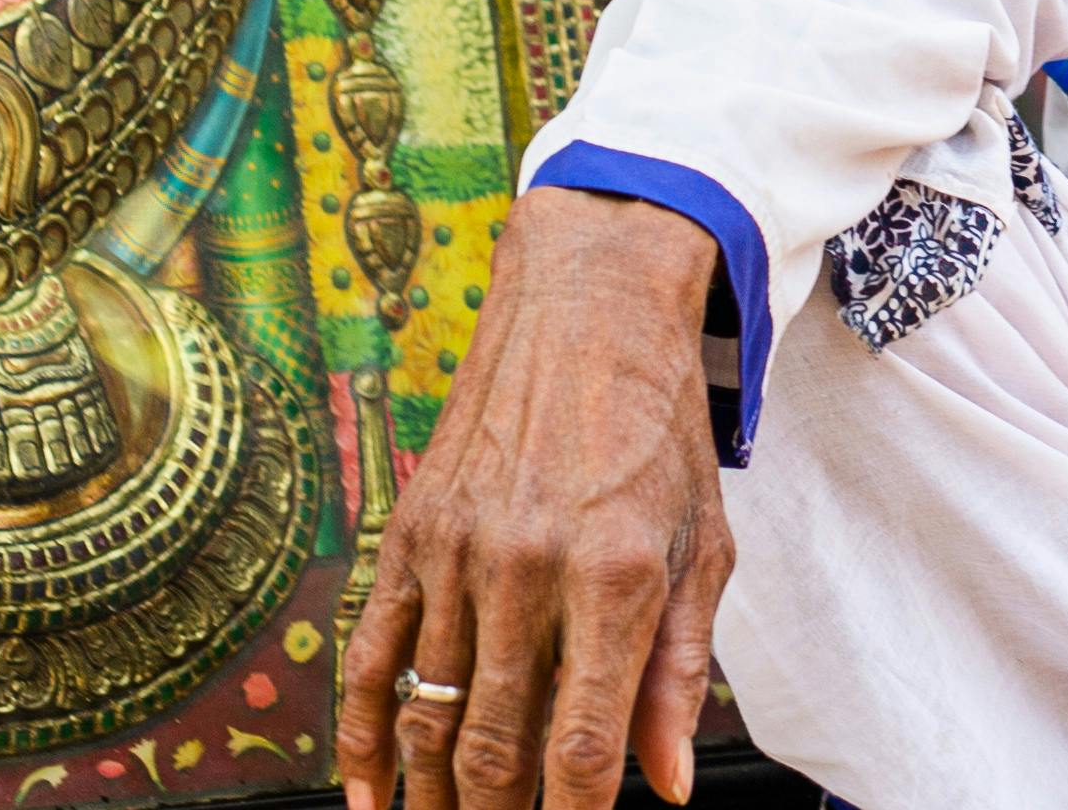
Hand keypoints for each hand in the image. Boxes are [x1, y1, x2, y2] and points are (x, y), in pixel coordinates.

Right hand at [339, 191, 739, 809]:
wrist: (587, 308)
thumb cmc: (656, 429)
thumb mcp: (705, 544)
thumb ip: (682, 671)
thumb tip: (667, 783)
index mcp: (618, 578)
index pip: (586, 748)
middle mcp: (531, 571)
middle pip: (498, 748)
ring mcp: (458, 553)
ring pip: (432, 717)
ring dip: (433, 798)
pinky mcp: (409, 534)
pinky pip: (369, 659)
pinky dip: (362, 740)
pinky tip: (371, 795)